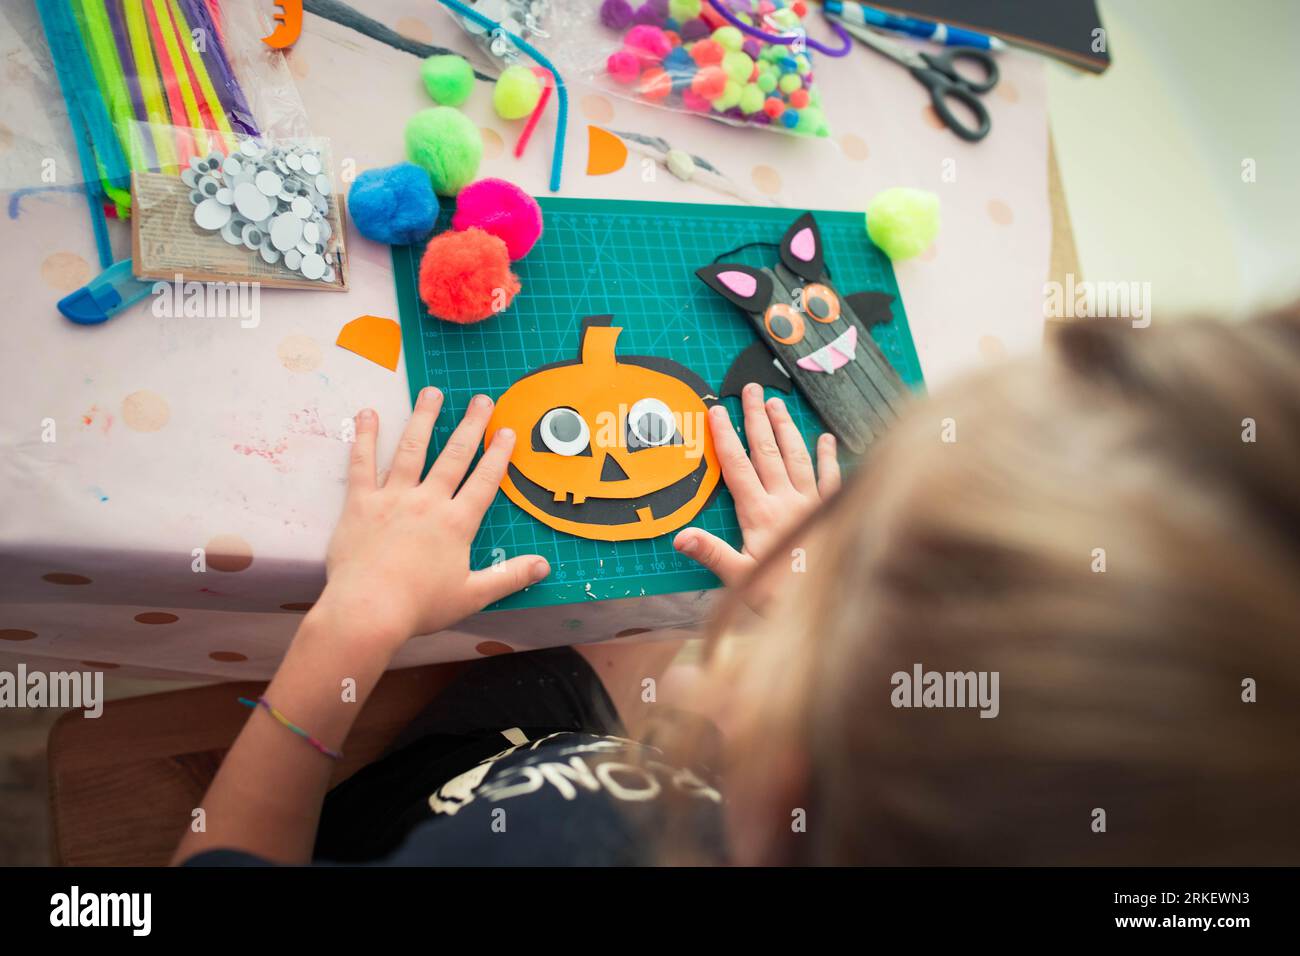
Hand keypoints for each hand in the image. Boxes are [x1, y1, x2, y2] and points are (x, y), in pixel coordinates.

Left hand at [316, 387, 548, 650]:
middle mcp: (428, 501)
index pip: (484, 481)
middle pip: (454, 456)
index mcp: (456, 523)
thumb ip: (509, 577)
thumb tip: (544, 566)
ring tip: (433, 393)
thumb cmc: (420, 606)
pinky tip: (368, 414)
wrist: (368, 610)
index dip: (498, 455)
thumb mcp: (472, 595)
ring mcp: (393, 498)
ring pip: (412, 450)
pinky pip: (362, 464)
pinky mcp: (360, 503)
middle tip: (482, 399)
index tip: (508, 431)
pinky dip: (365, 437)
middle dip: (471, 426)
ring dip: (424, 419)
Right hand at [673, 383, 839, 597]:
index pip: (737, 468)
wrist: (830, 607)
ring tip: (778, 404)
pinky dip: (828, 456)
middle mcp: (786, 502)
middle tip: (752, 390)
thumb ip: (712, 553)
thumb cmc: (781, 598)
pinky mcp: (832, 511)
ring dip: (786, 428)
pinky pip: (830, 477)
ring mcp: (811, 504)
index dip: (725, 437)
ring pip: (796, 457)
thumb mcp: (739, 580)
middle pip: (767, 452)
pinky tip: (825, 438)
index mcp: (759, 515)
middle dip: (757, 418)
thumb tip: (680, 537)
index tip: (717, 411)